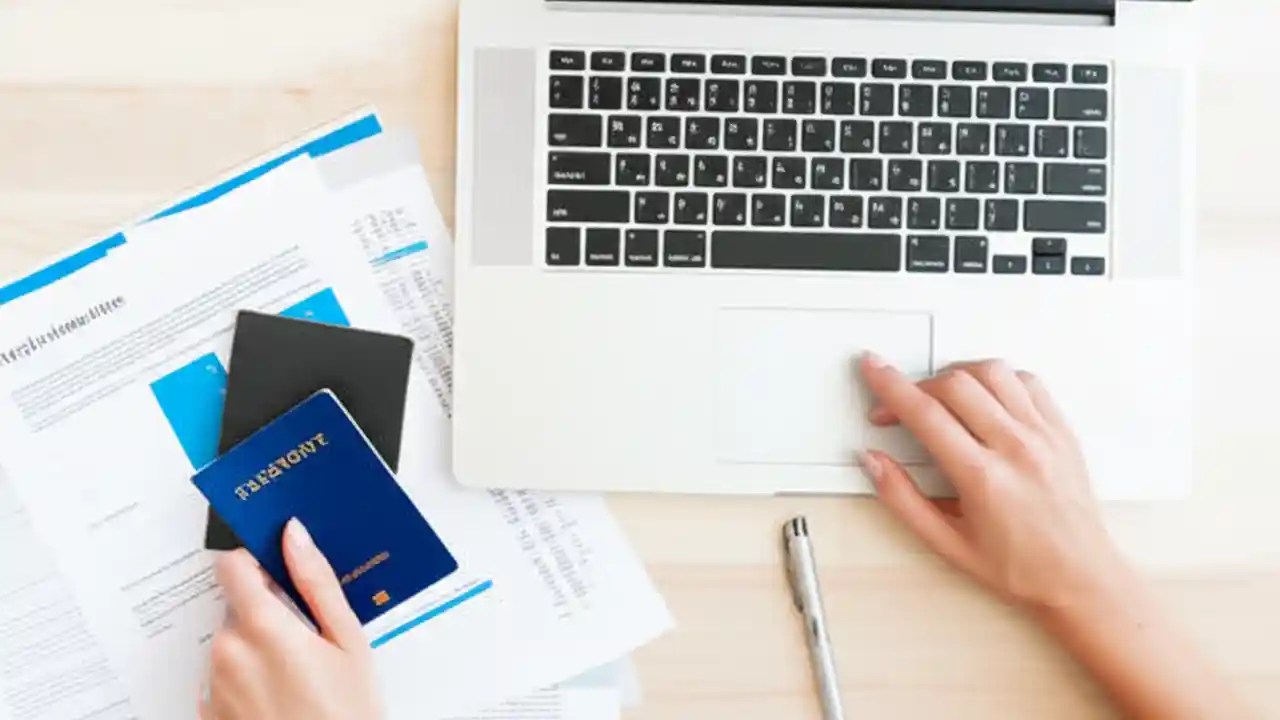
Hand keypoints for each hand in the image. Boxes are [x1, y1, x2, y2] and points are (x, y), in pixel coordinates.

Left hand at [201, 519, 382, 719]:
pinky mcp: (208, 714)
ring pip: (232, 645)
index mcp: (262, 627)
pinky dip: (247, 683)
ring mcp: (212, 686)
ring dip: (257, 651)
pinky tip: (281, 701)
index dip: (253, 560)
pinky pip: (224, 680)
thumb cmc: (346, 714)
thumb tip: (293, 534)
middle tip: (308, 645)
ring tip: (299, 681)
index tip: (274, 568)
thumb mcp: (348, 641)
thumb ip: (317, 582)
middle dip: (267, 615)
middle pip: (238, 609)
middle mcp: (227, 652)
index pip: (232, 566)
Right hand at [858, 355, 1254, 718]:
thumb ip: (903, 499)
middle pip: (955, 384)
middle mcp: (1016, 449)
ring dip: (957, 376)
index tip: (873, 368)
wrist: (1081, 578)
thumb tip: (874, 461)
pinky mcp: (1062, 430)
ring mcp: (1044, 435)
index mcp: (983, 478)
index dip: (890, 386)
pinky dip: (998, 379)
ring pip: (992, 372)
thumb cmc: (1020, 568)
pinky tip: (985, 398)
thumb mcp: (947, 544)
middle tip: (902, 405)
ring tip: (942, 397)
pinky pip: (1027, 381)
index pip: (925, 414)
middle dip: (917, 384)